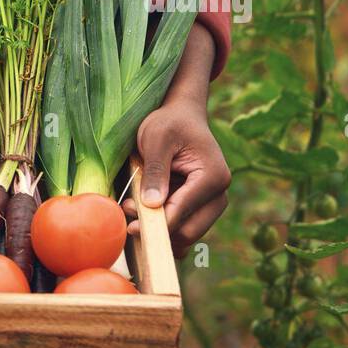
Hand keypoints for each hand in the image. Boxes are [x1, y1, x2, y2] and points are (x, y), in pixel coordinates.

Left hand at [124, 100, 230, 257]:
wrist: (182, 114)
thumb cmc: (169, 122)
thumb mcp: (156, 139)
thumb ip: (155, 171)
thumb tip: (152, 205)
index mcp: (213, 177)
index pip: (183, 211)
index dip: (156, 223)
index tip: (131, 226)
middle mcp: (219, 194)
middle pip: (189, 231)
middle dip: (158, 229)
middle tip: (128, 218)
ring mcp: (212, 202)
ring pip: (186, 232)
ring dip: (160, 229)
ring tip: (133, 210)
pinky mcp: (202, 206)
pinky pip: (184, 225)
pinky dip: (165, 225)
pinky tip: (144, 212)